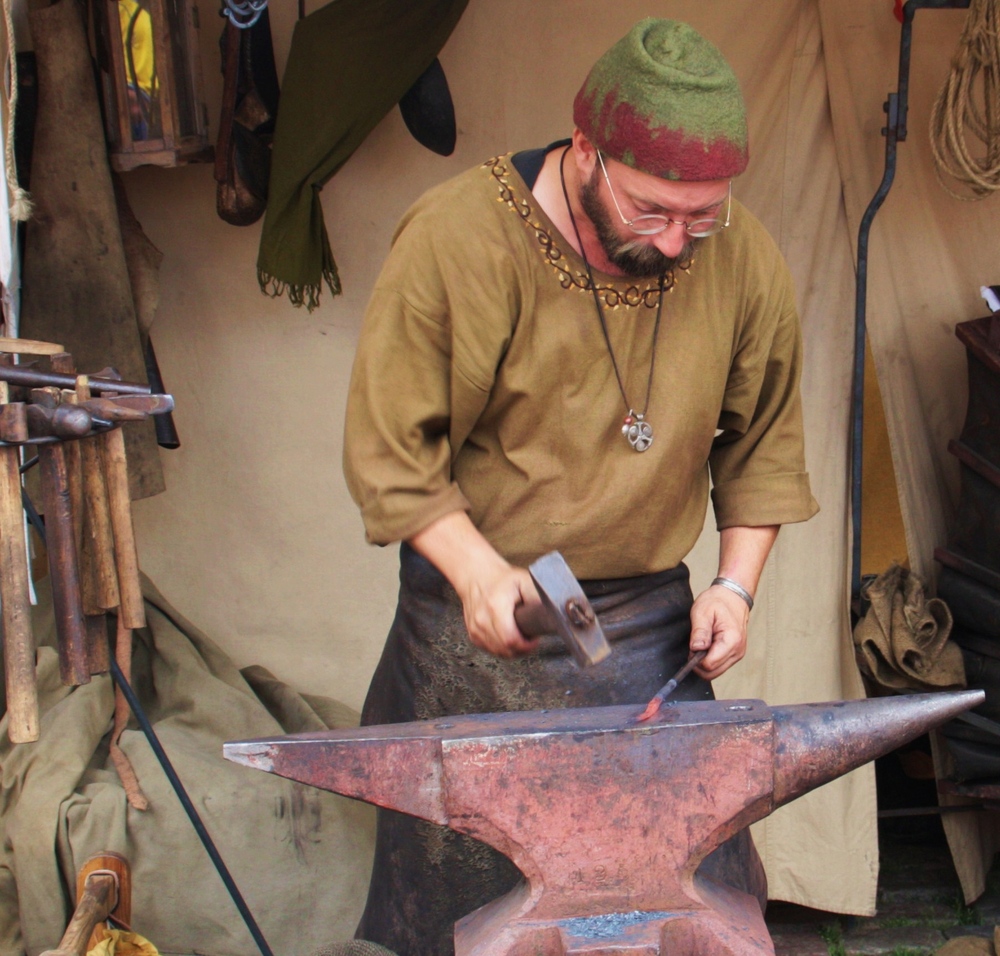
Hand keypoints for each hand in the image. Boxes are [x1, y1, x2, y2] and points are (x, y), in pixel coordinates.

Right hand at [408, 511, 540, 658]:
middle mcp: (482, 619)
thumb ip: (540, 596)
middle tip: (529, 636)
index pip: (511, 640)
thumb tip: (555, 611)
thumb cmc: (503, 580)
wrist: (478, 576)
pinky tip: (508, 635)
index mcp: (496, 606)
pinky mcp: (473, 635)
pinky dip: (502, 648)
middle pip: (506, 649)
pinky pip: (492, 651)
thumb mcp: (525, 581)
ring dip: (513, 649)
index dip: (527, 645)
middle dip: (522, 647)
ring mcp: (475, 628)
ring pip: (499, 652)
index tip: (534, 638)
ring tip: (520, 634)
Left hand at [689, 583, 750, 680]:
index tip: (692, 646)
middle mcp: (737, 651)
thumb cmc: (717, 601)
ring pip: (715, 672)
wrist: (732, 596)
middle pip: (712, 673)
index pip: (709, 665)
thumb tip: (695, 650)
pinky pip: (719, 665)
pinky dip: (710, 660)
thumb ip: (699, 632)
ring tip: (702, 643)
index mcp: (731, 641)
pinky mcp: (735, 654)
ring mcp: (738, 654)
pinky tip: (707, 646)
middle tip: (695, 645)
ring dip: (704, 662)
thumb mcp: (703, 612)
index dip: (695, 659)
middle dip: (698, 664)